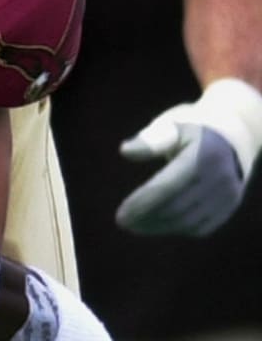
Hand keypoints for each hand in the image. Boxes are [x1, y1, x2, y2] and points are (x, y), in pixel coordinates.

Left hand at [117, 79, 261, 235]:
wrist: (233, 135)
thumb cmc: (194, 127)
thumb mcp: (173, 124)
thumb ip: (150, 140)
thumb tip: (125, 151)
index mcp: (202, 156)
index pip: (167, 187)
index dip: (143, 203)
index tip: (121, 214)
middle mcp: (219, 179)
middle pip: (177, 207)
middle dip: (147, 217)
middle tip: (123, 222)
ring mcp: (227, 195)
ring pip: (189, 222)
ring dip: (159, 227)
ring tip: (135, 226)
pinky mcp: (230, 206)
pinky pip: (202, 227)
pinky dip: (178, 229)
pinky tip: (158, 225)